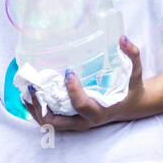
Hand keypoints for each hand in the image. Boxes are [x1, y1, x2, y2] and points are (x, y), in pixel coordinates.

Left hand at [27, 37, 144, 132]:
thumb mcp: (135, 73)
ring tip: (26, 90)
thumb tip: (122, 38)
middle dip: (41, 105)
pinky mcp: (71, 121)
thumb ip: (132, 55)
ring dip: (35, 109)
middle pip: (56, 121)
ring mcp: (76, 123)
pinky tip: (31, 96)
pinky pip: (50, 120)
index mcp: (101, 111)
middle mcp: (86, 121)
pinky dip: (37, 110)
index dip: (73, 90)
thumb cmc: (131, 90)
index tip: (69, 71)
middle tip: (34, 86)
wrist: (131, 107)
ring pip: (48, 123)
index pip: (81, 105)